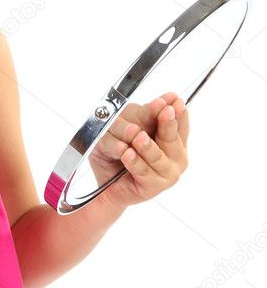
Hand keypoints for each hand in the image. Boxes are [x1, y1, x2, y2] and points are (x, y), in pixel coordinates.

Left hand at [94, 92, 189, 210]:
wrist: (107, 181)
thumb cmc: (120, 151)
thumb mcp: (131, 126)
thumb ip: (147, 116)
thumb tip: (163, 100)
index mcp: (175, 139)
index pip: (180, 123)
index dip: (178, 111)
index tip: (174, 100)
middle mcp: (177, 157)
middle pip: (171, 138)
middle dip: (167, 124)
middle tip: (164, 110)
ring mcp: (168, 173)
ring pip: (156, 156)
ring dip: (146, 145)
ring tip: (138, 136)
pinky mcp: (154, 187)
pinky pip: (142, 171)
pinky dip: (134, 162)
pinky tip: (127, 154)